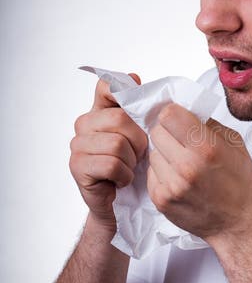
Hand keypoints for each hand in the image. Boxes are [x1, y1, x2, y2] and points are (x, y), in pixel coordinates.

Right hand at [69, 74, 147, 229]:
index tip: (135, 105)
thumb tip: (133, 77)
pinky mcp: (77, 166)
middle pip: (120, 119)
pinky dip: (124, 176)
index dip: (122, 91)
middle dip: (139, 141)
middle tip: (138, 155)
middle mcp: (84, 124)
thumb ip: (137, 109)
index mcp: (100, 111)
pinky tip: (120, 180)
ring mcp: (78, 145)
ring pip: (117, 144)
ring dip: (131, 161)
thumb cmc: (133, 167)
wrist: (121, 204)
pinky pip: (111, 165)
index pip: (106, 87)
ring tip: (128, 168)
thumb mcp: (142, 136)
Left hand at [147, 104, 251, 241]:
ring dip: (164, 153)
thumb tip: (185, 109)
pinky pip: (151, 172)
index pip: (168, 114)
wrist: (237, 224)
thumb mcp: (235, 144)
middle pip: (157, 131)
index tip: (179, 118)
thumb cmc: (239, 184)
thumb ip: (209, 123)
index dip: (174, 113)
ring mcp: (171, 185)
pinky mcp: (161, 199)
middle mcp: (186, 166)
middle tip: (181, 141)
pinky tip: (178, 178)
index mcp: (206, 148)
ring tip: (182, 163)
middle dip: (168, 132)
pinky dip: (162, 172)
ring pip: (152, 152)